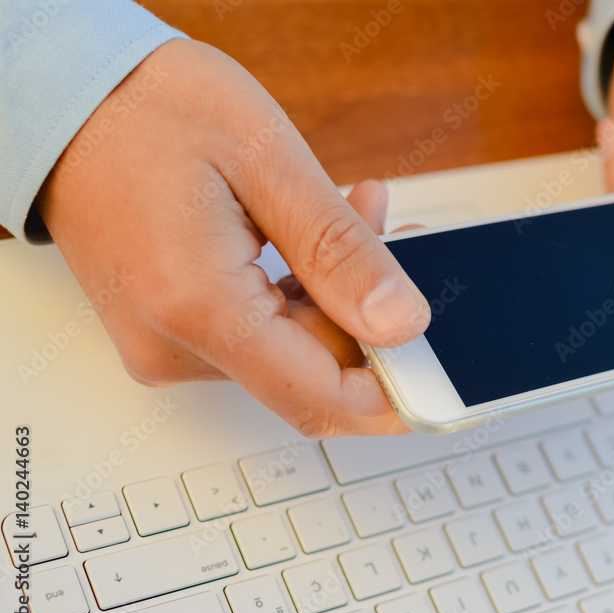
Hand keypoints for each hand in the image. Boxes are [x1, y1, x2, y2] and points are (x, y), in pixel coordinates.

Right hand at [37, 39, 430, 437]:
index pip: (319, 398)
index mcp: (198, 306)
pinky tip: (309, 240)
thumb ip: (340, 253)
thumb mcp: (267, 162)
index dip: (393, 398)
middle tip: (391, 236)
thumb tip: (401, 322)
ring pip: (291, 352)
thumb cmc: (145, 111)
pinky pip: (258, 335)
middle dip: (369, 316)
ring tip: (352, 213)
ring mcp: (166, 343)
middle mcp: (173, 344)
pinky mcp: (170, 331)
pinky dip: (299, 295)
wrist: (61, 100)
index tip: (439, 378)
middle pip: (313, 374)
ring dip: (335, 295)